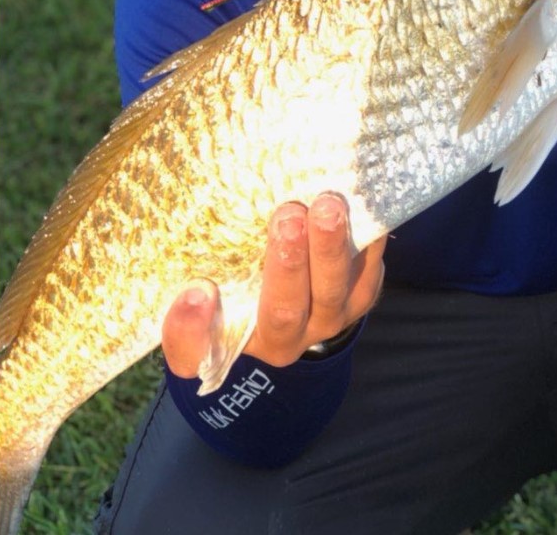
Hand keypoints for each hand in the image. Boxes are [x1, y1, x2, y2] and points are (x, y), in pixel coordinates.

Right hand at [162, 192, 386, 377]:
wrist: (300, 297)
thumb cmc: (238, 288)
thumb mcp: (205, 291)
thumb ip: (189, 292)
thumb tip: (189, 281)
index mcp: (228, 339)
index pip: (196, 352)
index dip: (191, 328)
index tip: (195, 290)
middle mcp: (280, 339)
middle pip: (283, 313)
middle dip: (286, 265)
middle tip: (286, 216)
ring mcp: (326, 321)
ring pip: (332, 293)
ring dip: (331, 248)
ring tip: (328, 205)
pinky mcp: (359, 298)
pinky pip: (368, 273)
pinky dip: (368, 239)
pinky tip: (362, 205)